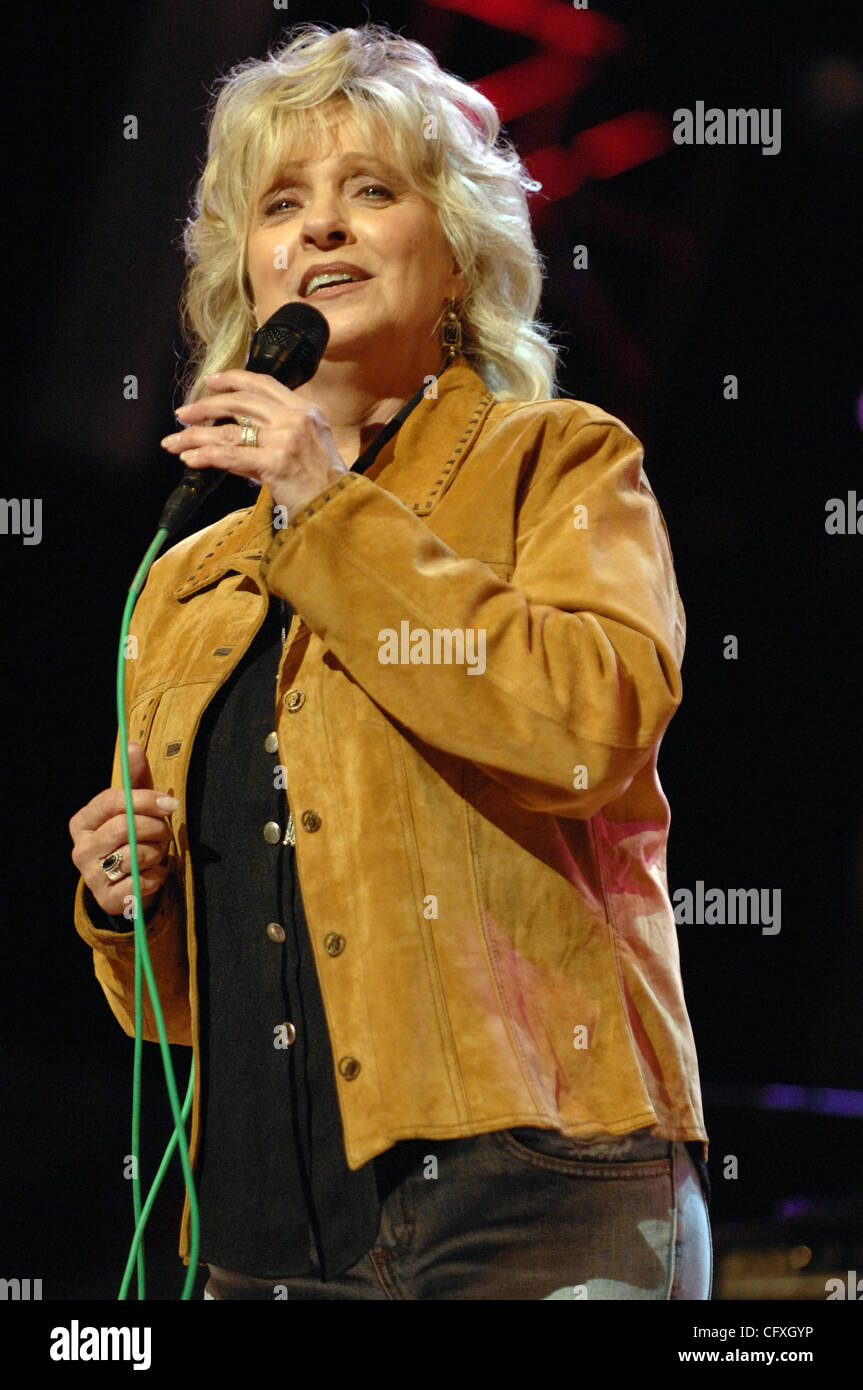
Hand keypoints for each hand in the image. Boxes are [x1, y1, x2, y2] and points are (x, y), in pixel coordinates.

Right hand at [69, 742, 176, 917]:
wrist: (134, 883)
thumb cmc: (136, 836)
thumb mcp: (136, 805)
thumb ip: (135, 776)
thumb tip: (133, 744)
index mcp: (83, 822)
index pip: (111, 801)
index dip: (144, 799)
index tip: (171, 802)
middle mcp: (80, 849)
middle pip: (124, 827)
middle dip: (154, 827)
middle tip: (165, 832)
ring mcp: (91, 877)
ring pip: (135, 855)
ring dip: (157, 852)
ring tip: (157, 852)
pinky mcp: (108, 900)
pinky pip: (143, 881)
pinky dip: (157, 876)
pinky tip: (153, 873)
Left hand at [161, 370, 348, 522]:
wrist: (337, 507)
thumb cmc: (323, 484)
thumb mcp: (309, 445)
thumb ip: (281, 431)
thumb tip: (239, 430)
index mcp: (306, 410)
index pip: (263, 383)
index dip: (233, 379)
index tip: (211, 381)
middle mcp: (296, 418)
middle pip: (239, 402)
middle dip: (204, 407)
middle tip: (183, 414)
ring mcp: (286, 439)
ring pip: (228, 431)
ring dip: (195, 436)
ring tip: (175, 442)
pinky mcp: (276, 462)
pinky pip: (230, 455)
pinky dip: (205, 456)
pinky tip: (191, 459)